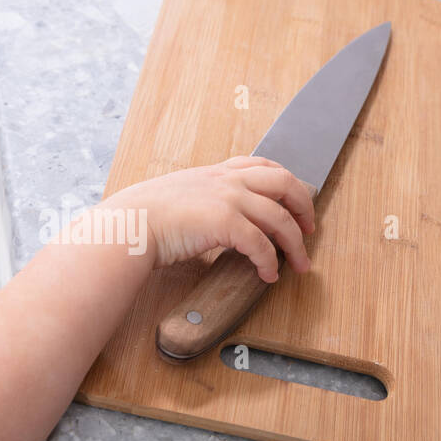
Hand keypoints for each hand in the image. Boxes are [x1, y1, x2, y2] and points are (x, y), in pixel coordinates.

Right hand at [102, 155, 315, 282]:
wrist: (130, 224)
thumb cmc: (144, 217)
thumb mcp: (178, 195)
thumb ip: (201, 199)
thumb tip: (209, 219)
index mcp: (216, 172)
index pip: (263, 165)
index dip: (287, 183)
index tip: (295, 202)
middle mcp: (227, 180)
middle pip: (284, 183)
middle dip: (304, 206)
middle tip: (310, 230)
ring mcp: (228, 198)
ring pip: (280, 217)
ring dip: (295, 244)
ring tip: (299, 264)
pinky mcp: (225, 222)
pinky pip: (261, 245)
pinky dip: (270, 262)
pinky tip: (268, 275)